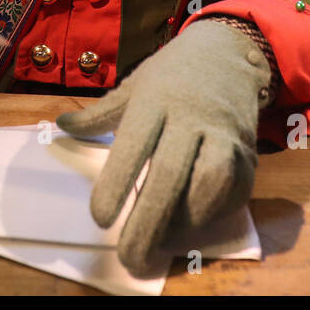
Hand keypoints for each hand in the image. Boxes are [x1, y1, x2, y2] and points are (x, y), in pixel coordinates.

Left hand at [55, 19, 271, 273]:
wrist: (228, 51)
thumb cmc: (172, 74)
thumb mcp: (134, 85)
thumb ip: (100, 114)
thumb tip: (60, 126)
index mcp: (156, 99)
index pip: (134, 144)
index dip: (117, 183)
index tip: (100, 218)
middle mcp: (192, 116)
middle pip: (171, 173)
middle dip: (149, 220)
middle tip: (130, 257)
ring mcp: (224, 133)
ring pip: (212, 181)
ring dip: (187, 216)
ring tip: (164, 236)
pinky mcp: (248, 150)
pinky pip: (237, 189)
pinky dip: (215, 212)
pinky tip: (193, 222)